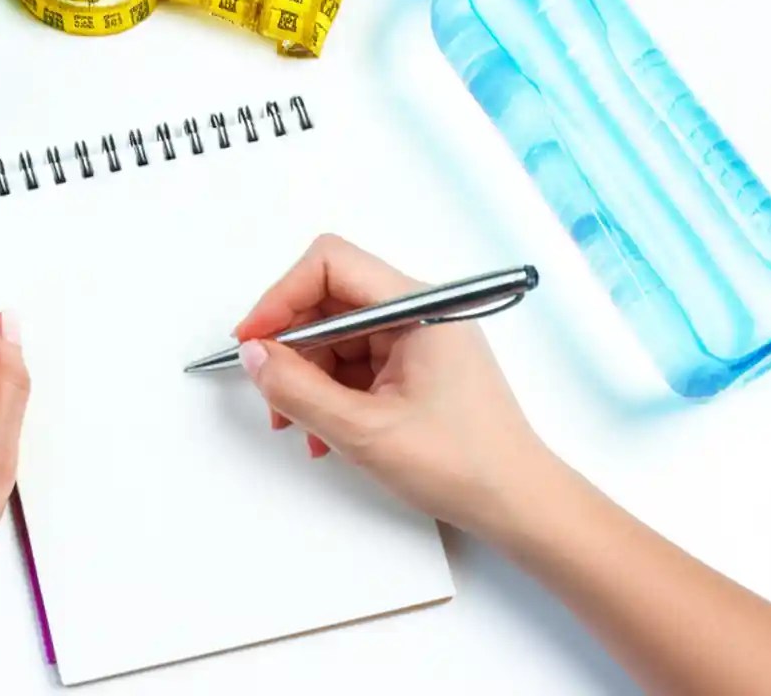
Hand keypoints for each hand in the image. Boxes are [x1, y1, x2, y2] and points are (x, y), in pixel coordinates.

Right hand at [235, 235, 556, 538]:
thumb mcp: (364, 430)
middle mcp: (418, 312)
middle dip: (291, 346)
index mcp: (419, 307)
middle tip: (270, 391)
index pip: (331, 265)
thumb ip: (298, 389)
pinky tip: (323, 432)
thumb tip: (254, 357)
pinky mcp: (413, 366)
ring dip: (306, 378)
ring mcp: (416, 339)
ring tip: (298, 424)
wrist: (517, 504)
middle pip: (328, 301)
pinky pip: (353, 363)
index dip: (282, 296)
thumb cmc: (463, 464)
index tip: (253, 339)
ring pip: (335, 336)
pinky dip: (329, 393)